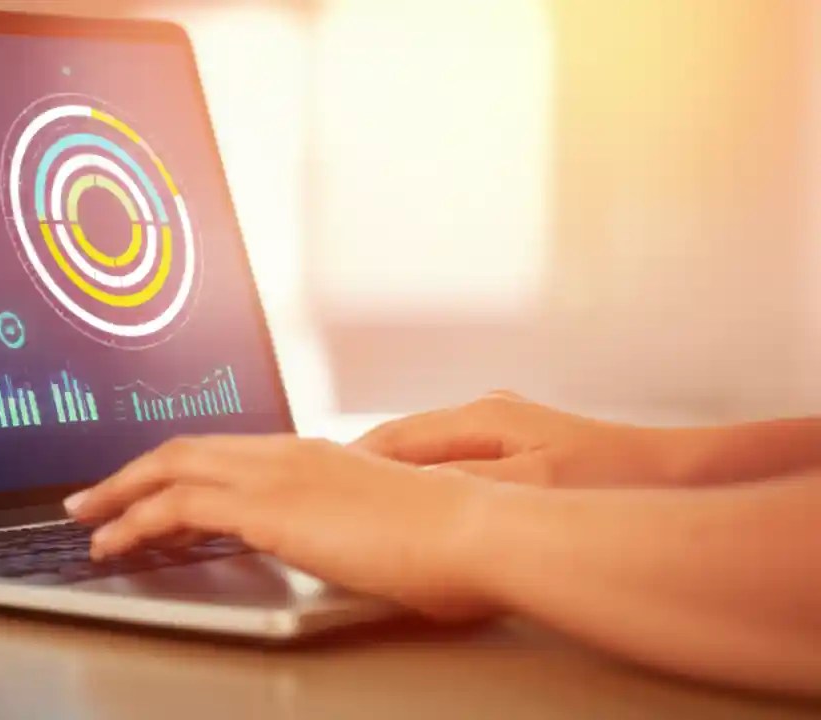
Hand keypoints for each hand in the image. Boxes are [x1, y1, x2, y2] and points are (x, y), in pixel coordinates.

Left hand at [65, 435, 500, 622]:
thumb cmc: (450, 537)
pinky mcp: (268, 507)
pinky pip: (178, 506)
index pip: (225, 452)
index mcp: (312, 456)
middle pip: (185, 449)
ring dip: (119, 494)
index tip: (148, 486)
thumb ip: (351, 526)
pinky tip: (115, 543)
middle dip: (129, 474)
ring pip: (169, 468)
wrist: (474, 530)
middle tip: (92, 498)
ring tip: (87, 520)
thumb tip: (342, 544)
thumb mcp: (386, 525)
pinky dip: (134, 521)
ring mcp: (275, 473)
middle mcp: (285, 453)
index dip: (176, 467)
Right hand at [352, 392, 671, 487]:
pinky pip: (453, 463)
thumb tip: (399, 486)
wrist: (678, 474)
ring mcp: (503, 428)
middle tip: (328, 498)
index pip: (391, 439)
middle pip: (403, 442)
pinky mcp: (520, 446)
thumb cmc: (609, 480)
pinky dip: (428, 482)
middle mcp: (485, 413)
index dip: (350, 464)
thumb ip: (461, 486)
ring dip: (396, 476)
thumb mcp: (529, 489)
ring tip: (365, 504)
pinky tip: (424, 504)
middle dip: (365, 468)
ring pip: (427, 454)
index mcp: (480, 416)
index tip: (314, 486)